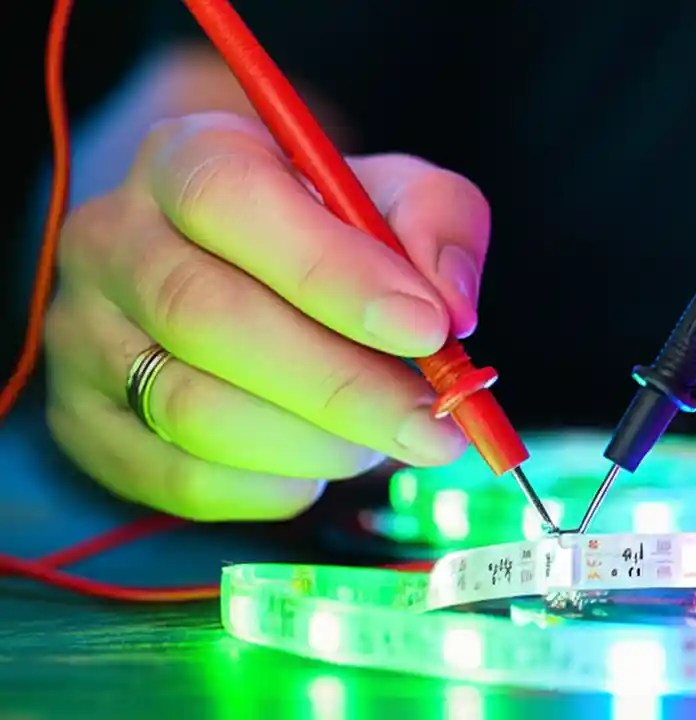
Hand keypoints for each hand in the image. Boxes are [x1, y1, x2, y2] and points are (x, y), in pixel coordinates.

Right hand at [44, 112, 488, 520]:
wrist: (236, 263)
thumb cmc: (326, 227)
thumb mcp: (394, 194)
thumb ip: (438, 225)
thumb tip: (450, 307)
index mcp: (185, 157)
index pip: (232, 200)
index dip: (332, 272)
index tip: (428, 329)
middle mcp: (112, 239)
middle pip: (206, 317)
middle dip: (341, 386)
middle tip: (434, 424)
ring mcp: (84, 336)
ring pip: (191, 409)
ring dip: (314, 443)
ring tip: (386, 438)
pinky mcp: (86, 422)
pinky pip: (176, 479)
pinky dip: (270, 487)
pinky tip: (323, 466)